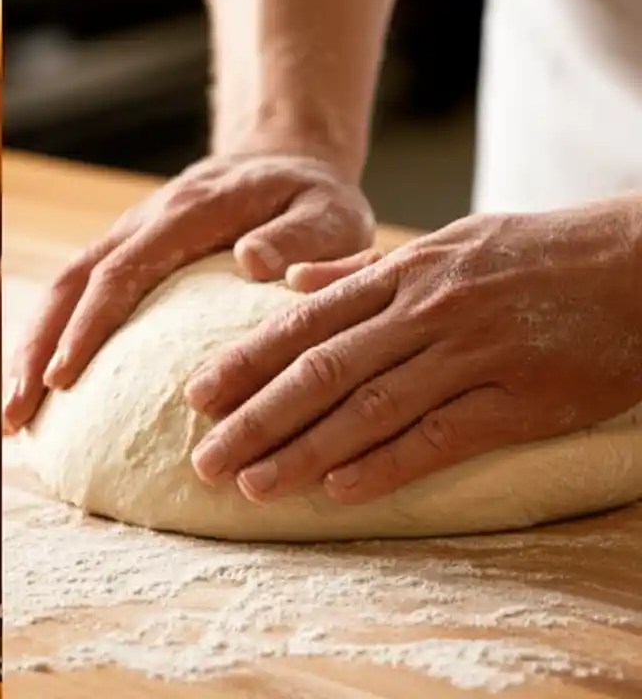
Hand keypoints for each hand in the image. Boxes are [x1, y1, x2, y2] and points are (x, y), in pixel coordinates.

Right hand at [4, 153, 374, 433]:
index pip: (122, 271)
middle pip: (71, 283)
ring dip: (28, 351)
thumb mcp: (329, 212)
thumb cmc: (313, 201)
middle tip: (12, 417)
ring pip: (60, 290)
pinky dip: (49, 341)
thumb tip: (250, 261)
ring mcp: (125, 238)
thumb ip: (301, 237)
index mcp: (185, 213)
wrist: (283, 162)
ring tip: (11, 418)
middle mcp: (142, 222)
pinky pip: (75, 296)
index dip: (88, 325)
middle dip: (34, 350)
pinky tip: (38, 392)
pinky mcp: (123, 256)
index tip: (60, 377)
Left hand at [185, 197, 641, 503]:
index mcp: (406, 274)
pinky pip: (442, 437)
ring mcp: (473, 356)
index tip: (195, 394)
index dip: (246, 361)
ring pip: (371, 408)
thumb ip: (364, 271)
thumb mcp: (448, 243)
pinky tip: (340, 490)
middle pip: (322, 370)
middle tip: (203, 458)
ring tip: (252, 485)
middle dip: (256, 416)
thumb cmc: (539, 253)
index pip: (305, 322)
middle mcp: (428, 312)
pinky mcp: (521, 401)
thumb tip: (291, 280)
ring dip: (304, 451)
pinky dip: (387, 464)